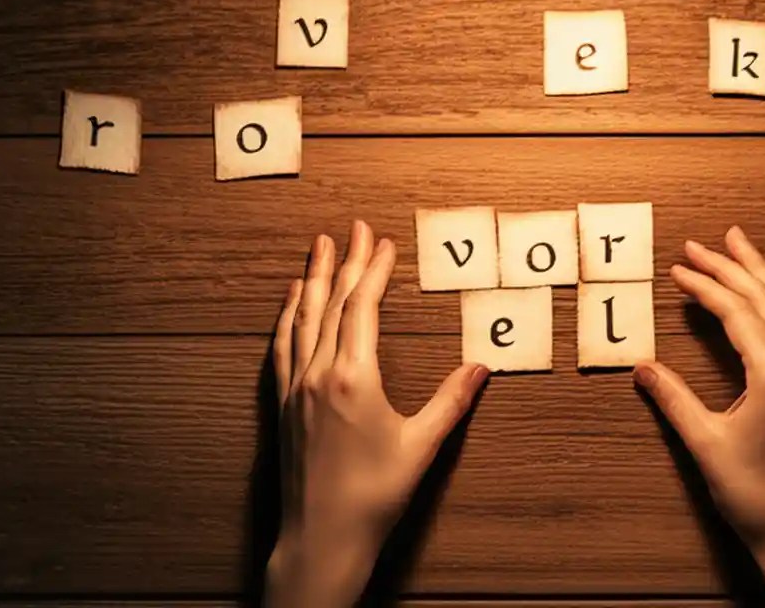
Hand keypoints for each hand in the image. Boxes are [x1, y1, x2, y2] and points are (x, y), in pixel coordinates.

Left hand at [265, 221, 489, 607]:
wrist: (322, 537)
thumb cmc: (372, 496)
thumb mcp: (421, 446)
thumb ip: (452, 402)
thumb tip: (481, 368)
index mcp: (353, 378)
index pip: (361, 307)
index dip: (373, 271)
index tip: (382, 243)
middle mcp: (318, 375)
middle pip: (331, 303)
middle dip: (344, 261)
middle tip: (353, 228)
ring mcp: (295, 389)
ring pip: (302, 319)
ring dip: (311, 279)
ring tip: (317, 248)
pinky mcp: (282, 406)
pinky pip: (282, 347)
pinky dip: (287, 318)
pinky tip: (289, 303)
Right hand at [633, 226, 764, 606]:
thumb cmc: (755, 495)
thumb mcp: (705, 443)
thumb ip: (673, 399)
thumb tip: (643, 368)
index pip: (737, 312)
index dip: (705, 287)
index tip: (678, 270)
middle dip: (730, 266)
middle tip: (700, 244)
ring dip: (762, 271)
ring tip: (741, 242)